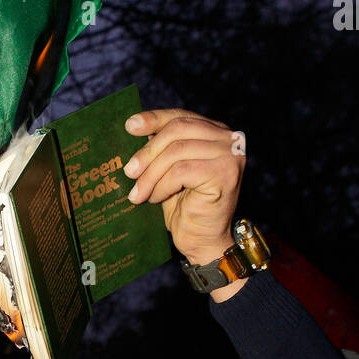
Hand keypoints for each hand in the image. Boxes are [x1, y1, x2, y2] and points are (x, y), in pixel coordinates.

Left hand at [123, 108, 245, 295]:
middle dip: (148, 151)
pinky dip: (163, 185)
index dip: (154, 118)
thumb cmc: (184, 206)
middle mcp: (229, 139)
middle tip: (128, 171)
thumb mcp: (168, 170)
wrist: (203, 241)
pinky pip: (181, 171)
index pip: (180, 117)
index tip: (129, 126)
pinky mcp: (226, 173)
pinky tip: (156, 198)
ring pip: (176, 151)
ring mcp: (230, 155)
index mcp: (215, 132)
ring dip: (151, 174)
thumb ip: (161, 147)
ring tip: (138, 193)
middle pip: (178, 130)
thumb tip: (134, 128)